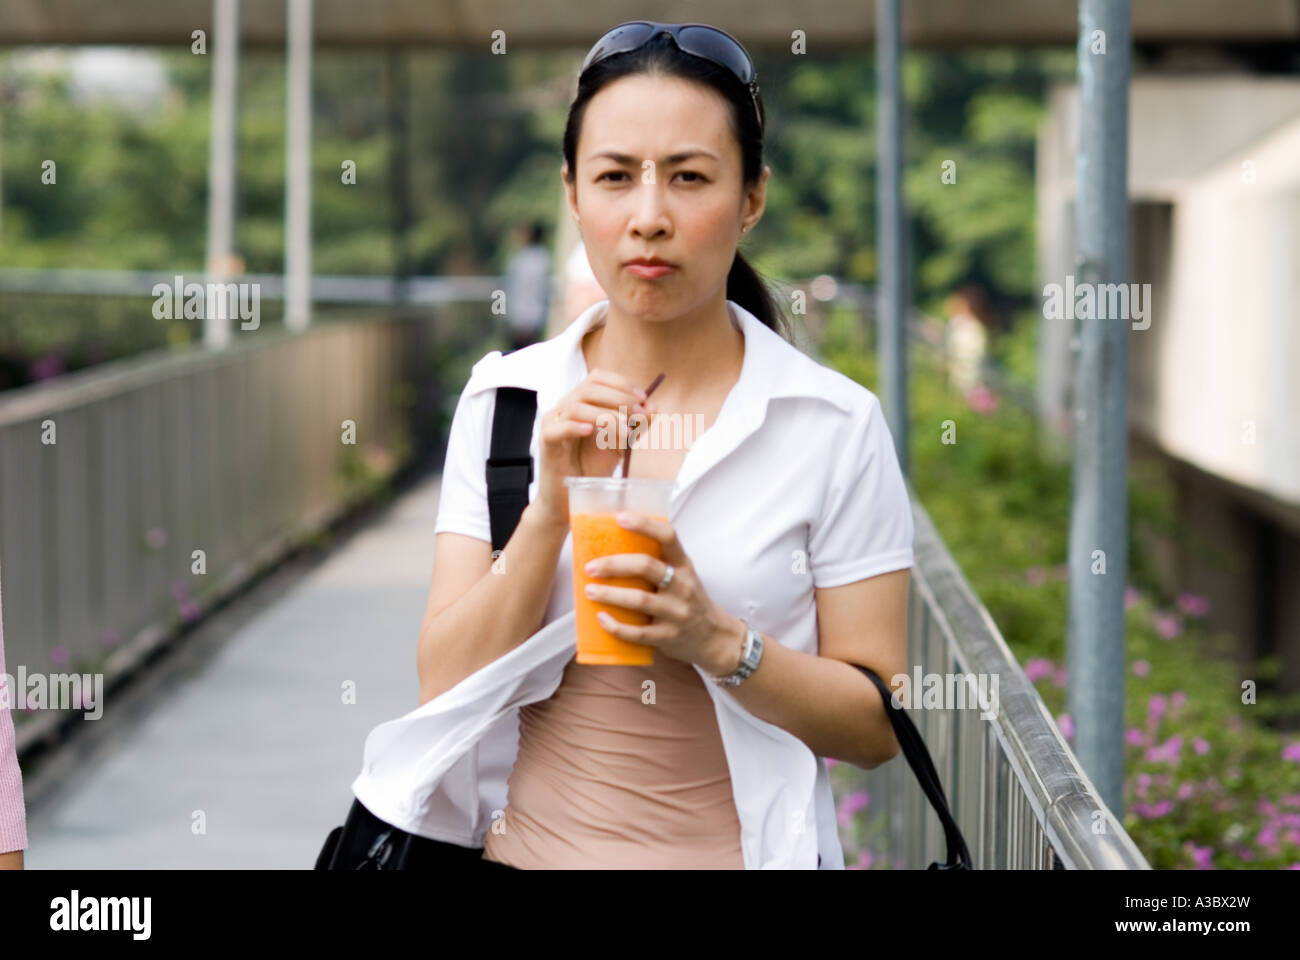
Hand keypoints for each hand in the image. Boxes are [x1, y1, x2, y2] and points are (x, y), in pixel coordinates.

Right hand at [533, 369, 652, 527]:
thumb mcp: (620, 445)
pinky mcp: (546, 442)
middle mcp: (565, 408)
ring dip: (605, 415)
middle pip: (588, 388)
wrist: (571, 499)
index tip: (642, 399)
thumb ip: (636, 426)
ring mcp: (553, 423)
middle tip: (638, 414)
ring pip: (576, 407)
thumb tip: (654, 407)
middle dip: (618, 398)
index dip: (621, 384)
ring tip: (625, 431)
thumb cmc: (592, 468)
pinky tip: (592, 432)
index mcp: (582, 402)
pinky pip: (558, 428)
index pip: (597, 378)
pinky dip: (576, 427)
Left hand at [580, 511, 741, 675]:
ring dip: (610, 594)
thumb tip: (609, 544)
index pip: (668, 536)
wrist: (713, 636)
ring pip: (640, 600)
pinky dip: (616, 626)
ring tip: (589, 591)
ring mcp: (676, 612)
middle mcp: (682, 586)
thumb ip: (657, 560)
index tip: (620, 518)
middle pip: (647, 567)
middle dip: (614, 565)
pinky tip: (601, 618)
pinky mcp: (668, 637)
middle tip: (591, 567)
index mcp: (683, 565)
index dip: (644, 525)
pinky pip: (639, 633)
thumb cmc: (687, 598)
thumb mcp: (682, 574)